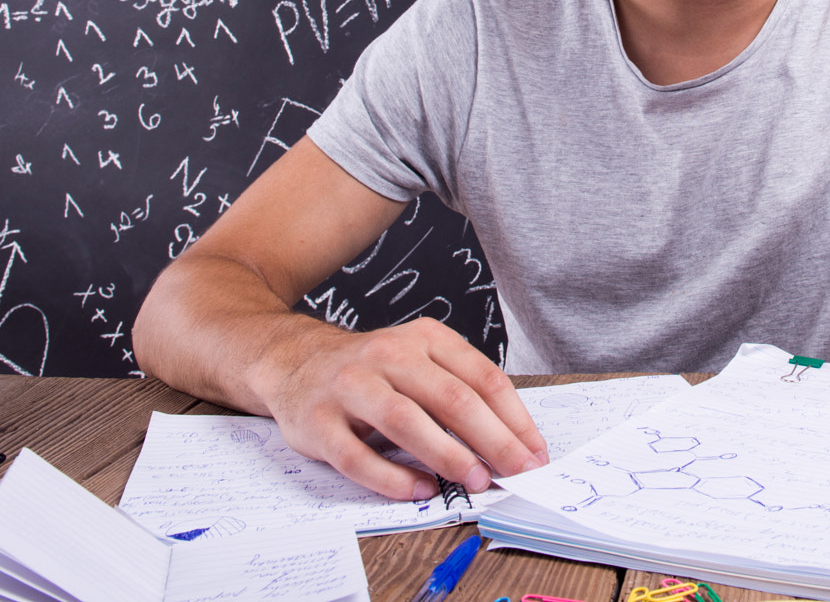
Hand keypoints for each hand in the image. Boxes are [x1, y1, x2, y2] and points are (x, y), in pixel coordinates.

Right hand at [261, 316, 547, 499]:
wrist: (294, 361)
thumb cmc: (373, 371)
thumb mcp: (420, 361)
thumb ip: (460, 392)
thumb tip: (512, 443)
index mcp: (424, 338)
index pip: (482, 377)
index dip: (515, 418)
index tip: (535, 452)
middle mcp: (387, 355)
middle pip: (451, 398)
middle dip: (492, 440)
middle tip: (517, 472)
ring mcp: (350, 386)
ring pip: (405, 420)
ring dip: (447, 455)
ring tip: (476, 481)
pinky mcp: (318, 422)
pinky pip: (357, 456)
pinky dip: (392, 477)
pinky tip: (419, 490)